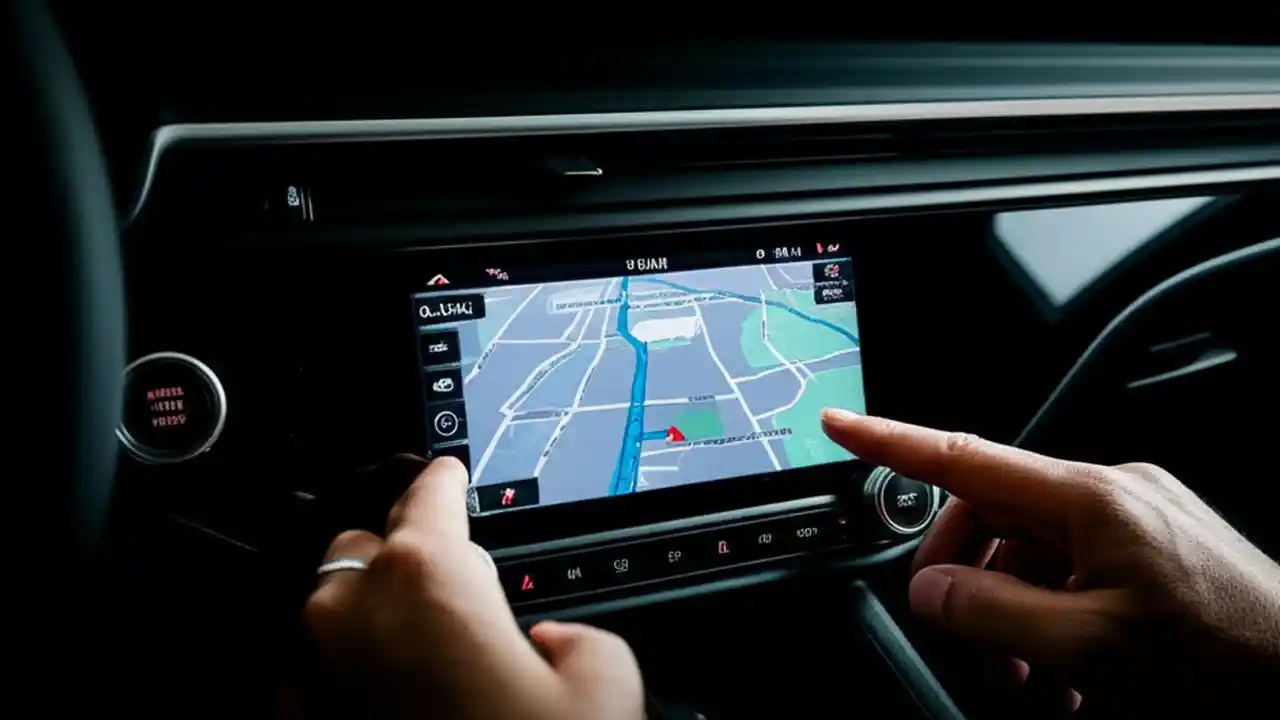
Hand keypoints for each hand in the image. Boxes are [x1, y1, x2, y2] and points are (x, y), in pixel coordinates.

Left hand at [303, 457, 644, 719]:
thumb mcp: (607, 686)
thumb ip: (580, 639)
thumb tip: (552, 644)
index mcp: (427, 578)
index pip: (428, 492)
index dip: (444, 477)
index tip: (445, 474)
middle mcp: (350, 613)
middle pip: (362, 546)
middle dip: (400, 557)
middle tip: (452, 597)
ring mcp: (308, 675)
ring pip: (328, 613)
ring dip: (369, 620)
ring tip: (426, 664)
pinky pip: (314, 679)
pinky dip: (347, 680)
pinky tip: (395, 711)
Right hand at [822, 410, 1279, 714]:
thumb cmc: (1225, 651)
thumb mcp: (1094, 648)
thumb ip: (996, 614)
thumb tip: (931, 590)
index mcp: (1089, 498)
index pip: (964, 458)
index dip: (891, 441)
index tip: (840, 424)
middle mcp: (1107, 490)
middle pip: (987, 517)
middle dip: (965, 583)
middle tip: (969, 649)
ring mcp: (1129, 513)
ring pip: (1026, 549)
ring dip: (1009, 614)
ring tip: (1027, 682)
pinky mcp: (1146, 539)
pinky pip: (1067, 563)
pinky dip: (1048, 613)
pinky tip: (1063, 673)